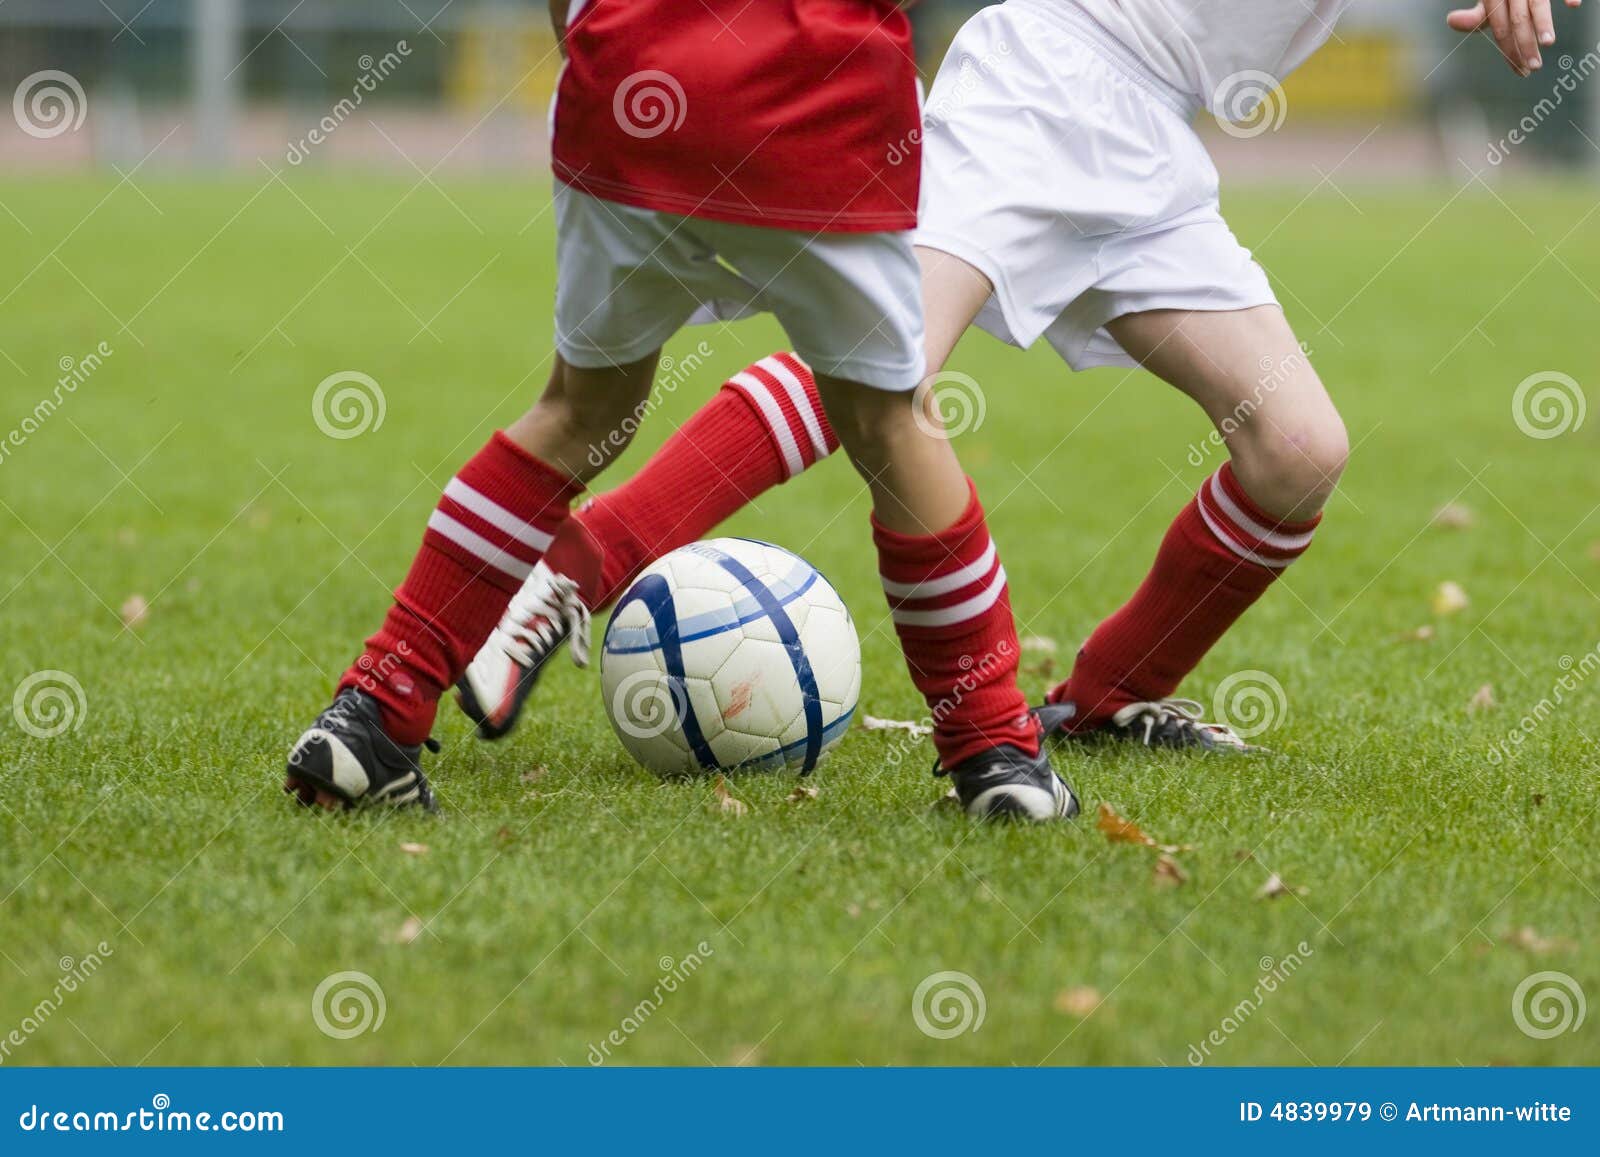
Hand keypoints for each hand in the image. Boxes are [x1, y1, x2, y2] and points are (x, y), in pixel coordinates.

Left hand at [1446, 0, 1582, 75]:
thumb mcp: (1488, 0)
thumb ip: (1477, 16)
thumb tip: (1451, 21)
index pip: (1500, 29)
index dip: (1509, 50)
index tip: (1520, 71)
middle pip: (1517, 20)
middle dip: (1525, 43)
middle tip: (1534, 66)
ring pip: (1536, 4)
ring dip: (1542, 23)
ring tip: (1547, 42)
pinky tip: (1574, 5)